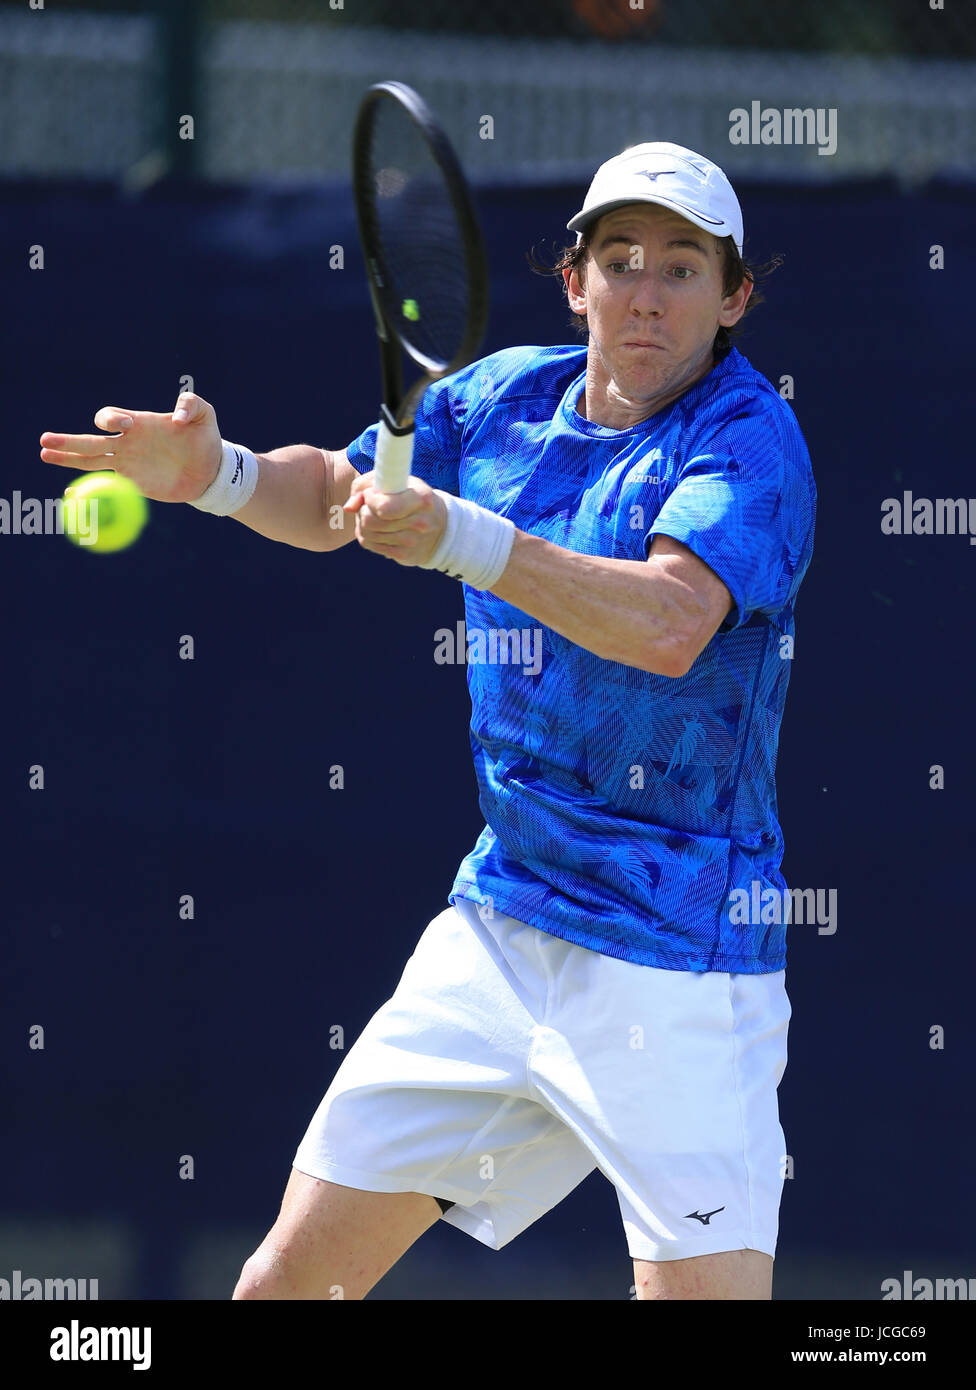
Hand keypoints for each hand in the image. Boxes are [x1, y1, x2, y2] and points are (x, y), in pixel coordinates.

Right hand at [39, 391, 222, 504]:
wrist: (210, 471)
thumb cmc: (205, 439)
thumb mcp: (205, 416)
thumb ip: (193, 405)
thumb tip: (178, 416)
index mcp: (138, 423)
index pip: (113, 417)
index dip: (113, 418)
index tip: (126, 426)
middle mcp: (126, 443)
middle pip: (91, 439)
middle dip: (68, 440)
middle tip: (46, 440)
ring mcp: (126, 464)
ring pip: (90, 460)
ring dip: (67, 458)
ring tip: (44, 454)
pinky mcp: (132, 484)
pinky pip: (105, 485)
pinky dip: (88, 489)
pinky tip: (70, 492)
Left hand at [343, 472, 446, 566]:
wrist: (441, 528)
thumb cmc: (412, 497)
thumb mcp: (397, 481)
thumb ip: (367, 485)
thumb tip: (348, 507)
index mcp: (421, 499)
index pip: (383, 507)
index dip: (369, 499)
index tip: (371, 494)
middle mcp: (419, 523)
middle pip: (369, 521)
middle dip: (363, 510)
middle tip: (370, 505)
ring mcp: (411, 542)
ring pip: (366, 533)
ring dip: (362, 523)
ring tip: (374, 516)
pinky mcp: (403, 556)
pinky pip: (369, 544)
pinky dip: (367, 535)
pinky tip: (377, 528)